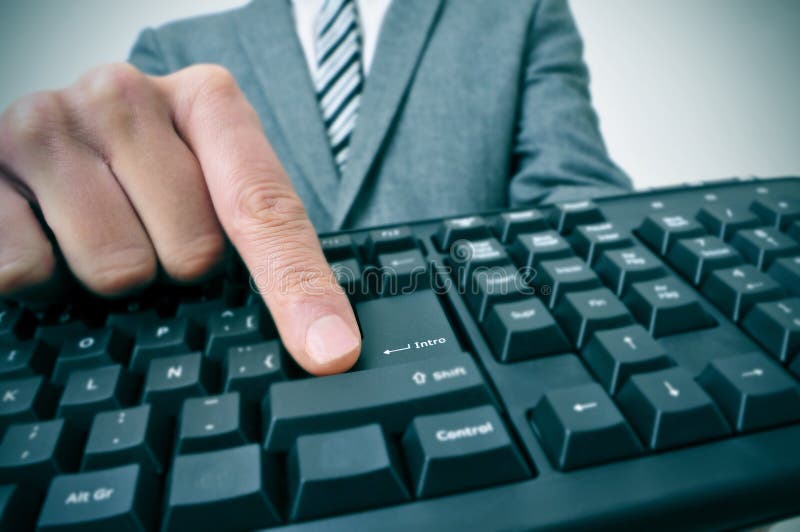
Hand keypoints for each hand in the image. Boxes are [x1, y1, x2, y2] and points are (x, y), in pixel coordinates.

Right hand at [0, 63, 360, 375]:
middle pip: (192, 252)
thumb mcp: (212, 185)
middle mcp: (125, 94)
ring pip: (116, 268)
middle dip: (174, 269)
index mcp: (202, 100)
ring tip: (95, 234)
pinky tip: (48, 237)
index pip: (264, 207)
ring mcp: (46, 123)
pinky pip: (27, 270)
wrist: (46, 144)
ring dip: (109, 276)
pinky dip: (43, 279)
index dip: (298, 289)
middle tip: (148, 235)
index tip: (328, 352)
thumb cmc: (144, 171)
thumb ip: (271, 244)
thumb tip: (328, 347)